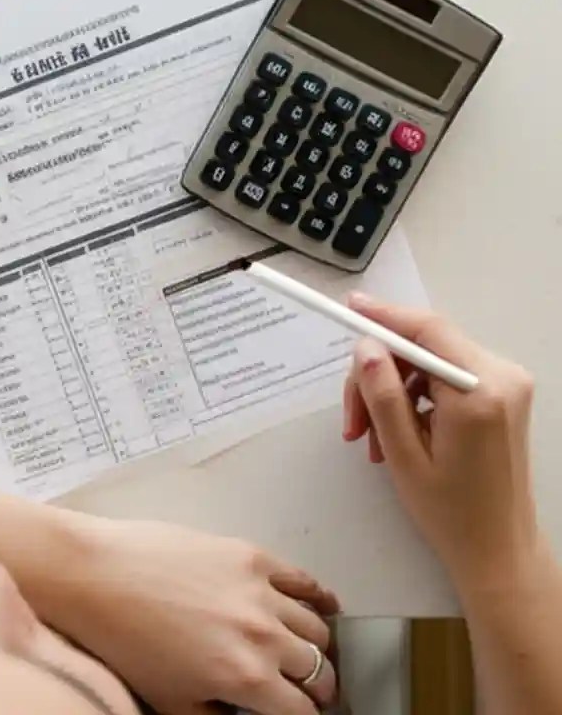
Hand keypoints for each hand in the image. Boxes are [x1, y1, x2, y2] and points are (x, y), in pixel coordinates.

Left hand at [49, 519, 339, 714]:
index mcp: (246, 677)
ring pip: (316, 628)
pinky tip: (326, 607)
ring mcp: (261, 592)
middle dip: (315, 687)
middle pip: (318, 671)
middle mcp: (263, 635)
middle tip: (304, 691)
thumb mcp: (170, 702)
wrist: (93, 576)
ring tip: (306, 655)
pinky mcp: (251, 556)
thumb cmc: (122, 642)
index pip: (302, 711)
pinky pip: (304, 579)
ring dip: (316, 647)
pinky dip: (321, 597)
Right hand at [341, 294, 541, 583]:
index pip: (427, 331)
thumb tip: (365, 350)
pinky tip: (394, 434)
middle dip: (379, 374)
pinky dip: (414, 399)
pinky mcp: (502, 397)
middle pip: (425, 347)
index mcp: (479, 392)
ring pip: (431, 364)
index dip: (384, 317)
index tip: (350, 309)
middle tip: (350, 419)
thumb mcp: (404, 455)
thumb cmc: (452, 513)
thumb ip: (383, 395)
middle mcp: (501, 378)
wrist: (498, 549)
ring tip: (368, 437)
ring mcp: (507, 386)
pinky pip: (446, 380)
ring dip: (392, 392)